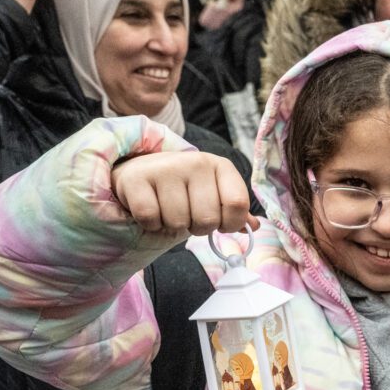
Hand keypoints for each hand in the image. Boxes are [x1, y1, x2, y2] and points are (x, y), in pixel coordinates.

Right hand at [111, 150, 256, 236]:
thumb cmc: (183, 189)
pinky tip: (151, 210)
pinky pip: (150, 219)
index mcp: (220, 165)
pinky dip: (151, 224)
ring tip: (167, 209)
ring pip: (178, 222)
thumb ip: (234, 210)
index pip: (238, 204)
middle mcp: (195, 161)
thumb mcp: (213, 193)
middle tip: (188, 215)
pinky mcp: (136, 177)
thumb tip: (254, 226)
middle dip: (198, 228)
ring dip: (172, 226)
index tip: (221, 224)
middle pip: (208, 219)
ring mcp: (165, 167)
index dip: (230, 223)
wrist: (140, 172)